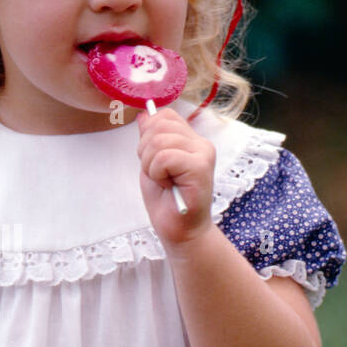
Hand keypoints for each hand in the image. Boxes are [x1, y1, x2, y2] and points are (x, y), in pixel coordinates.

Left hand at [136, 106, 215, 252]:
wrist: (180, 230)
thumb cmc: (167, 200)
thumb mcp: (151, 163)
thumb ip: (150, 139)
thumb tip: (144, 115)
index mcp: (190, 139)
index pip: (164, 116)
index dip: (148, 136)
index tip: (154, 162)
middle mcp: (200, 143)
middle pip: (158, 126)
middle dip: (146, 152)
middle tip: (158, 174)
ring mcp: (203, 153)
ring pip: (158, 142)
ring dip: (151, 166)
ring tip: (164, 181)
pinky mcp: (200, 167)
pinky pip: (164, 157)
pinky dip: (157, 174)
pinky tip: (169, 186)